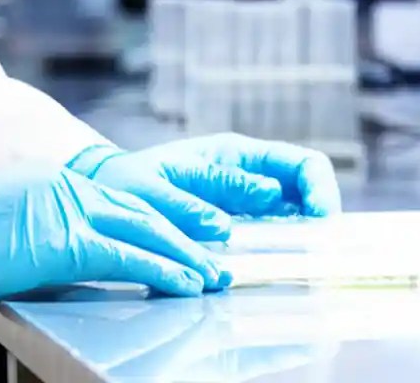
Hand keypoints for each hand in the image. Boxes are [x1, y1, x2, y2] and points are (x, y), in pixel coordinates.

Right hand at [0, 169, 230, 316]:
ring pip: (144, 230)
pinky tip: (185, 283)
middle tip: (217, 261)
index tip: (188, 241)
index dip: (161, 223)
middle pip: (144, 212)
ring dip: (184, 256)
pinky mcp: (62, 239)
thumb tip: (74, 261)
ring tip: (212, 276)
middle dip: (186, 239)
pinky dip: (162, 269)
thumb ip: (48, 235)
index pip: (122, 203)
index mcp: (56, 183)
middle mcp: (68, 187)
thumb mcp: (8, 230)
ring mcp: (67, 209)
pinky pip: (125, 255)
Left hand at [68, 135, 341, 241]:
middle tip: (321, 249)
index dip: (320, 190)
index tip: (321, 221)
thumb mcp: (159, 184)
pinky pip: (269, 235)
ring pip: (293, 214)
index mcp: (236, 154)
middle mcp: (248, 176)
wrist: (99, 196)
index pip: (301, 163)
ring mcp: (243, 201)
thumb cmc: (124, 184)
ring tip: (307, 260)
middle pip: (306, 189)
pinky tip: (277, 265)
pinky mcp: (234, 227)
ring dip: (304, 235)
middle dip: (321, 216)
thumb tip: (264, 197)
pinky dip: (281, 250)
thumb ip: (207, 191)